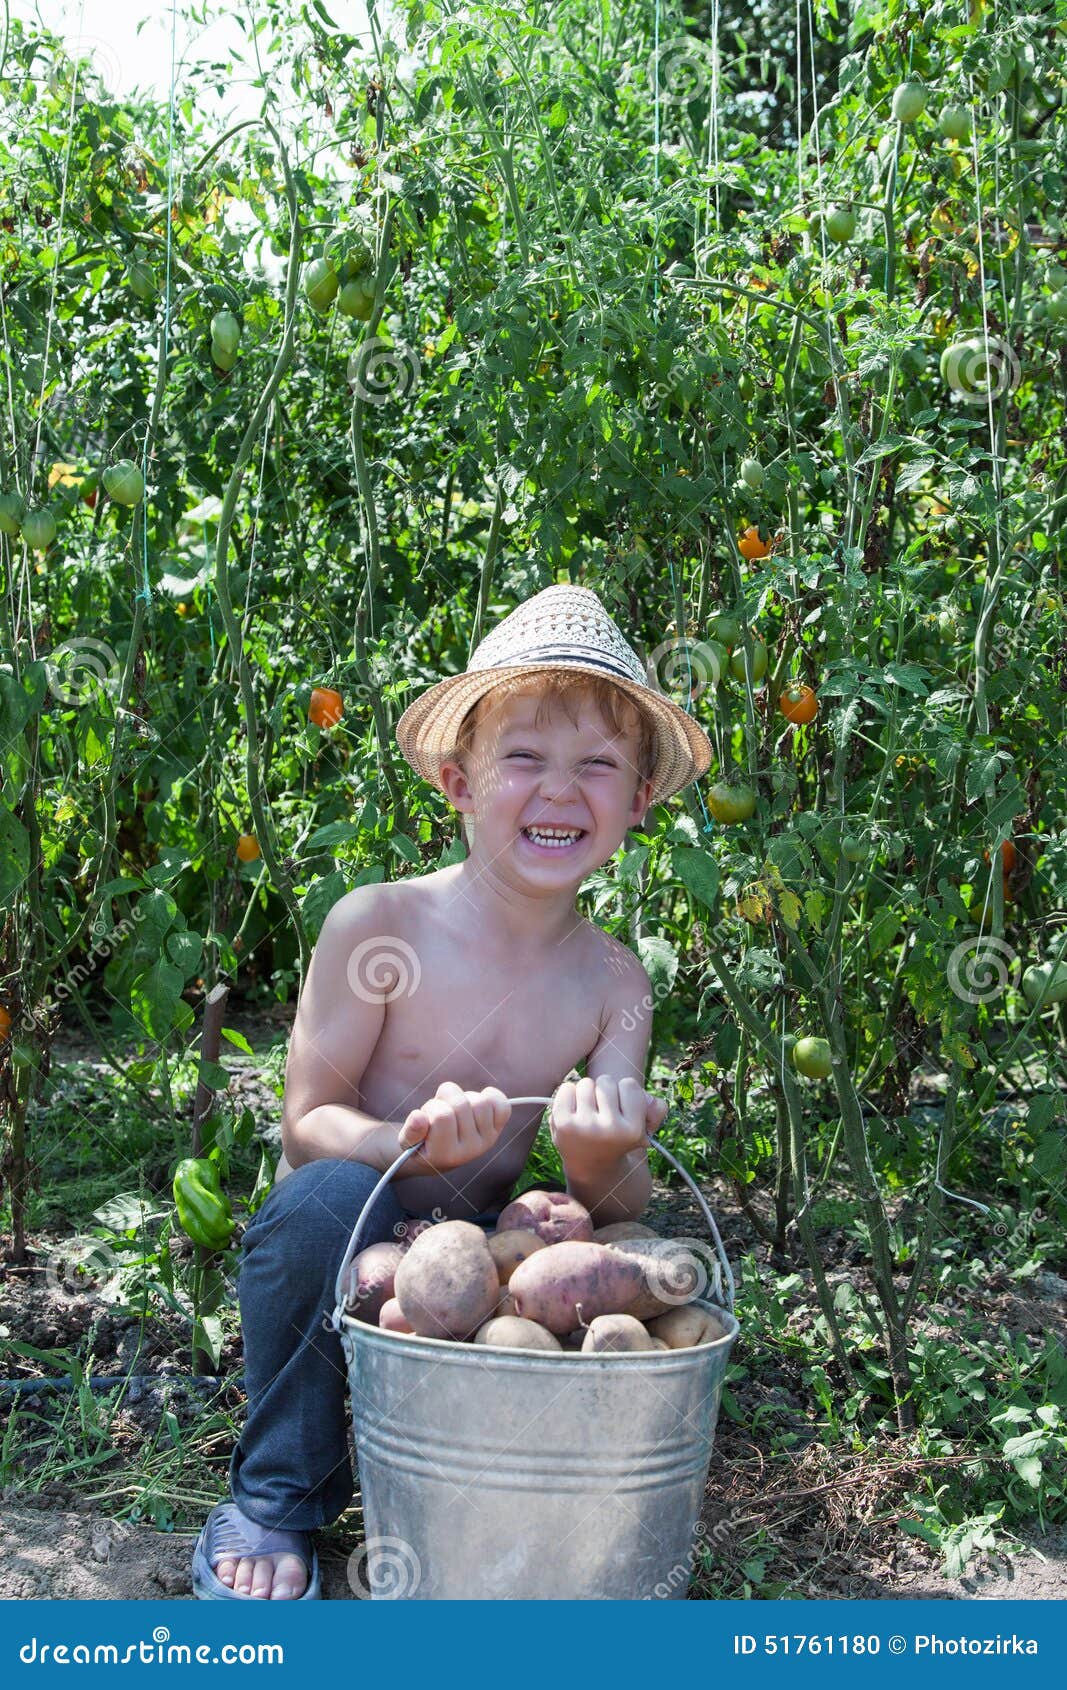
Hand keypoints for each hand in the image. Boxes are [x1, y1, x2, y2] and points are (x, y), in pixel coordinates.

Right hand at [398, 1082, 510, 1172]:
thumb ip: (411, 1130)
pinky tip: (475, 1103)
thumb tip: (418, 1117)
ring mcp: (486, 1141)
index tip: (426, 1116)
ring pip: (480, 1101)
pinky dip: (490, 1096)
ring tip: (454, 1109)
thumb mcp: (407, 1140)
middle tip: (439, 1111)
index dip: (432, 1107)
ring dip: (464, 1097)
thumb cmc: (419, 1143)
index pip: (443, 1115)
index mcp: (446, 1154)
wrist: (438, 1157)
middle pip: (461, 1104)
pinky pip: (502, 1105)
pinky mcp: (497, 1131)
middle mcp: (470, 1151)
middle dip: (445, 1099)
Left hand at [550, 1077, 666, 1177]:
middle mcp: (609, 1130)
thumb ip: (656, 1108)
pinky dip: (569, 1095)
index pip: (629, 1085)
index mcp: (632, 1131)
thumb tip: (648, 1100)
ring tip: (589, 1113)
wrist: (590, 1165)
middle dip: (605, 1092)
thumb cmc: (618, 1137)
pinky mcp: (563, 1123)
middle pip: (606, 1081)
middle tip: (604, 1112)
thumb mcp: (644, 1126)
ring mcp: (584, 1126)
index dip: (625, 1094)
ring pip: (585, 1083)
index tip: (622, 1111)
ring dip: (587, 1093)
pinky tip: (574, 1112)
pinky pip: (566, 1088)